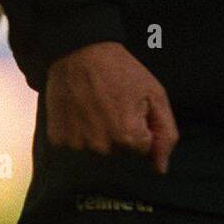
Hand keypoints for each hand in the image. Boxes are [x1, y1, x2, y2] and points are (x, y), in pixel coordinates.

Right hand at [45, 41, 178, 173]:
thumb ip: (165, 133)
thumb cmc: (122, 72)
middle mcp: (101, 148)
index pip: (144, 150)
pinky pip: (76, 146)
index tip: (135, 108)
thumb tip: (161, 169)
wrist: (81, 54)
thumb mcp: (155, 95)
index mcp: (128, 137)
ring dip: (101, 135)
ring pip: (98, 151)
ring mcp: (77, 146)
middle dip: (123, 134)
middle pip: (121, 153)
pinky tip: (82, 113)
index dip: (143, 127)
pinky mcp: (58, 141)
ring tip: (98, 108)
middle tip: (116, 106)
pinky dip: (81, 133)